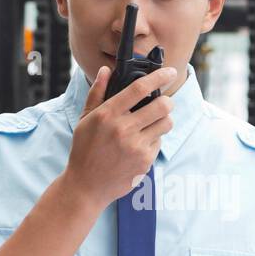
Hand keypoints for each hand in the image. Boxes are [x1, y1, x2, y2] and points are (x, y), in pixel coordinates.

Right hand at [63, 63, 176, 210]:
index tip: (170, 72)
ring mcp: (136, 146)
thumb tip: (106, 70)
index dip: (159, 77)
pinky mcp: (144, 161)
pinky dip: (154, 140)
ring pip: (166, 123)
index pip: (139, 88)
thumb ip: (97, 93)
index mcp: (107, 114)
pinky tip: (140, 144)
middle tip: (162, 103)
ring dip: (163, 120)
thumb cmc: (84, 150)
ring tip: (152, 123)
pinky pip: (159, 142)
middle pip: (162, 105)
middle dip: (167, 101)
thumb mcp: (85, 120)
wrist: (86, 185)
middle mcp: (123, 129)